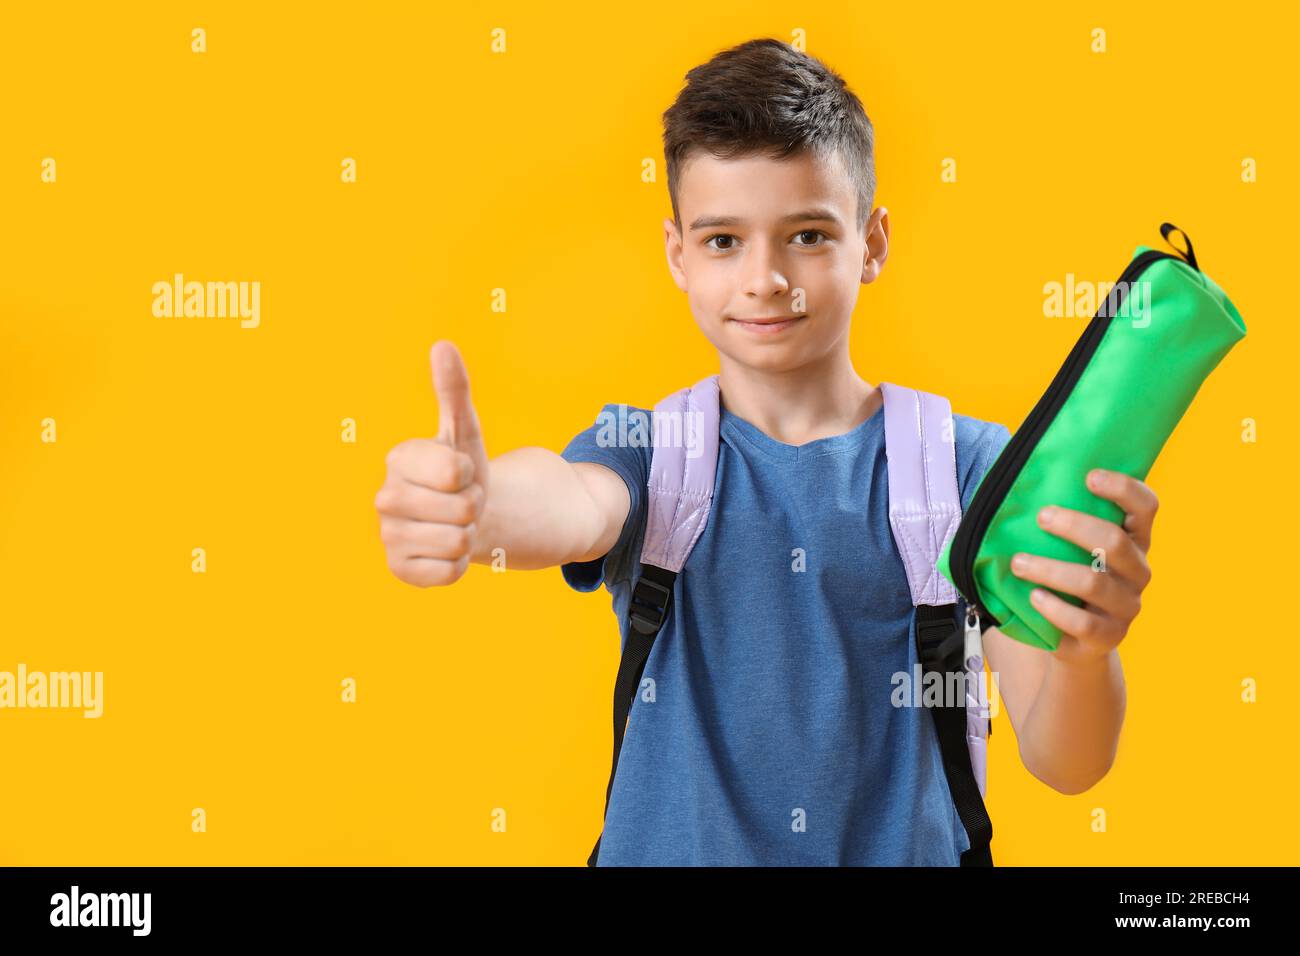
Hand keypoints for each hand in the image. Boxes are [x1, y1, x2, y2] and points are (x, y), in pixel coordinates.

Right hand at [375, 341, 490, 586]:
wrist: (462, 518)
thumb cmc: (462, 471)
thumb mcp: (464, 432)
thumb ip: (453, 390)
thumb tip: (443, 346)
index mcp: (399, 458)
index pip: (456, 472)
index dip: (471, 476)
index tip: (461, 474)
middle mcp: (385, 497)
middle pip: (461, 511)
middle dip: (473, 507)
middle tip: (460, 502)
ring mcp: (388, 536)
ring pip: (458, 542)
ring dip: (468, 536)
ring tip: (454, 525)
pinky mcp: (399, 570)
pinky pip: (449, 573)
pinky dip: (458, 564)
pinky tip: (445, 550)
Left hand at [1008, 469, 1157, 665]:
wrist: (1074, 638)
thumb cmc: (1068, 579)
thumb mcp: (1074, 550)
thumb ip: (1065, 523)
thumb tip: (1023, 486)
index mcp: (1135, 541)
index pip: (1145, 507)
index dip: (1123, 488)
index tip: (1089, 476)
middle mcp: (1138, 572)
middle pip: (1115, 542)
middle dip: (1075, 526)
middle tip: (1041, 517)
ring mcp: (1126, 607)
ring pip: (1093, 583)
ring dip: (1050, 569)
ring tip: (1018, 563)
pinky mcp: (1108, 637)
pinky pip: (1082, 622)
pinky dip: (1054, 608)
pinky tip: (1033, 597)